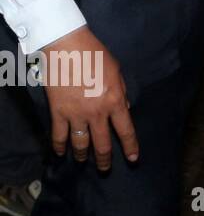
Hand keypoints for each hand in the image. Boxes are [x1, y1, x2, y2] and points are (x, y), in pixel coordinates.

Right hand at [41, 26, 136, 171]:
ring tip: (83, 162)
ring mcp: (77, 114)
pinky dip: (60, 146)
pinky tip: (61, 153)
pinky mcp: (58, 112)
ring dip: (82, 156)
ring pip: (81, 144)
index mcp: (116, 102)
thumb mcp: (118, 73)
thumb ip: (122, 93)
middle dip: (104, 160)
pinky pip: (59, 135)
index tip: (133, 159)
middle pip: (103, 144)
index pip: (126, 131)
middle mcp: (98, 113)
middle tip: (105, 168)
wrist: (69, 48)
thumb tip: (124, 108)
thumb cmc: (96, 56)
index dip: (130, 147)